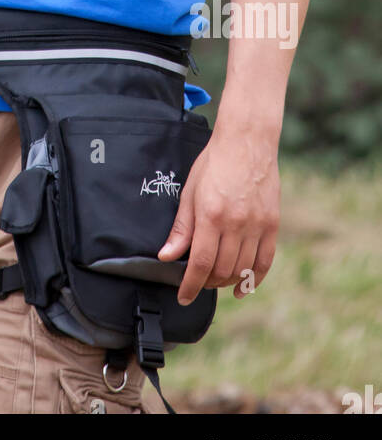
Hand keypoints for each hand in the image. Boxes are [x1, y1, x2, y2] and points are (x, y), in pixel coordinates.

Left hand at [156, 127, 279, 303]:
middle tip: (197, 281)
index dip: (190, 285)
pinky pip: (265, 261)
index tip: (183, 296)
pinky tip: (242, 287)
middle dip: (206, 282)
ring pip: (242, 268)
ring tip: (215, 279)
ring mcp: (257, 225)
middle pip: (221, 269)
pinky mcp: (272, 224)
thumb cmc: (214, 164)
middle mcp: (236, 223)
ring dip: (226, 281)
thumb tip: (167, 256)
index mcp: (211, 215)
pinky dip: (253, 279)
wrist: (247, 142)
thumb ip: (181, 228)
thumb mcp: (190, 192)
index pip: (200, 263)